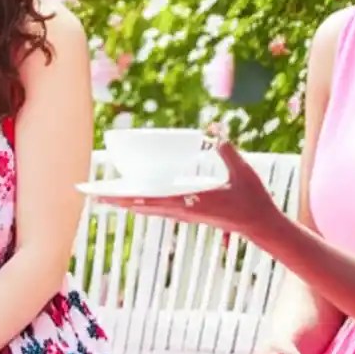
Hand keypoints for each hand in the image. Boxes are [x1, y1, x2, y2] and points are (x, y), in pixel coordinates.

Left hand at [103, 141, 279, 236]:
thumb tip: (214, 128)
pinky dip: (142, 203)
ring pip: (148, 209)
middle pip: (143, 206)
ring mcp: (185, 214)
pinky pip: (158, 208)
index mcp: (192, 202)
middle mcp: (183, 211)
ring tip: (106, 196)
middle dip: (118, 200)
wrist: (260, 225)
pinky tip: (133, 199)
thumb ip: (226, 150)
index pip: (155, 200)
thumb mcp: (242, 171)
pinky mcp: (188, 213)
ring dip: (127, 203)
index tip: (110, 196)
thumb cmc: (252, 198)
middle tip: (93, 195)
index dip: (131, 198)